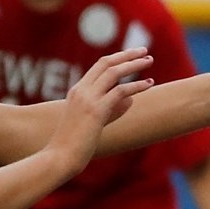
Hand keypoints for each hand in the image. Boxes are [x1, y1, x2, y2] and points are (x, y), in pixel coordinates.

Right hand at [49, 48, 155, 170]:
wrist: (60, 157)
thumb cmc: (74, 144)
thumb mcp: (92, 121)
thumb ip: (110, 108)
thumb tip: (130, 100)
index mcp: (77, 90)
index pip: (99, 65)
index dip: (118, 57)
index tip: (132, 54)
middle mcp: (81, 90)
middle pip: (106, 63)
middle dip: (127, 54)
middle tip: (145, 50)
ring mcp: (87, 99)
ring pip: (114, 72)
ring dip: (134, 64)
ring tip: (149, 61)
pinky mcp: (96, 111)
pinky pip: (120, 91)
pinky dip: (136, 85)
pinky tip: (149, 84)